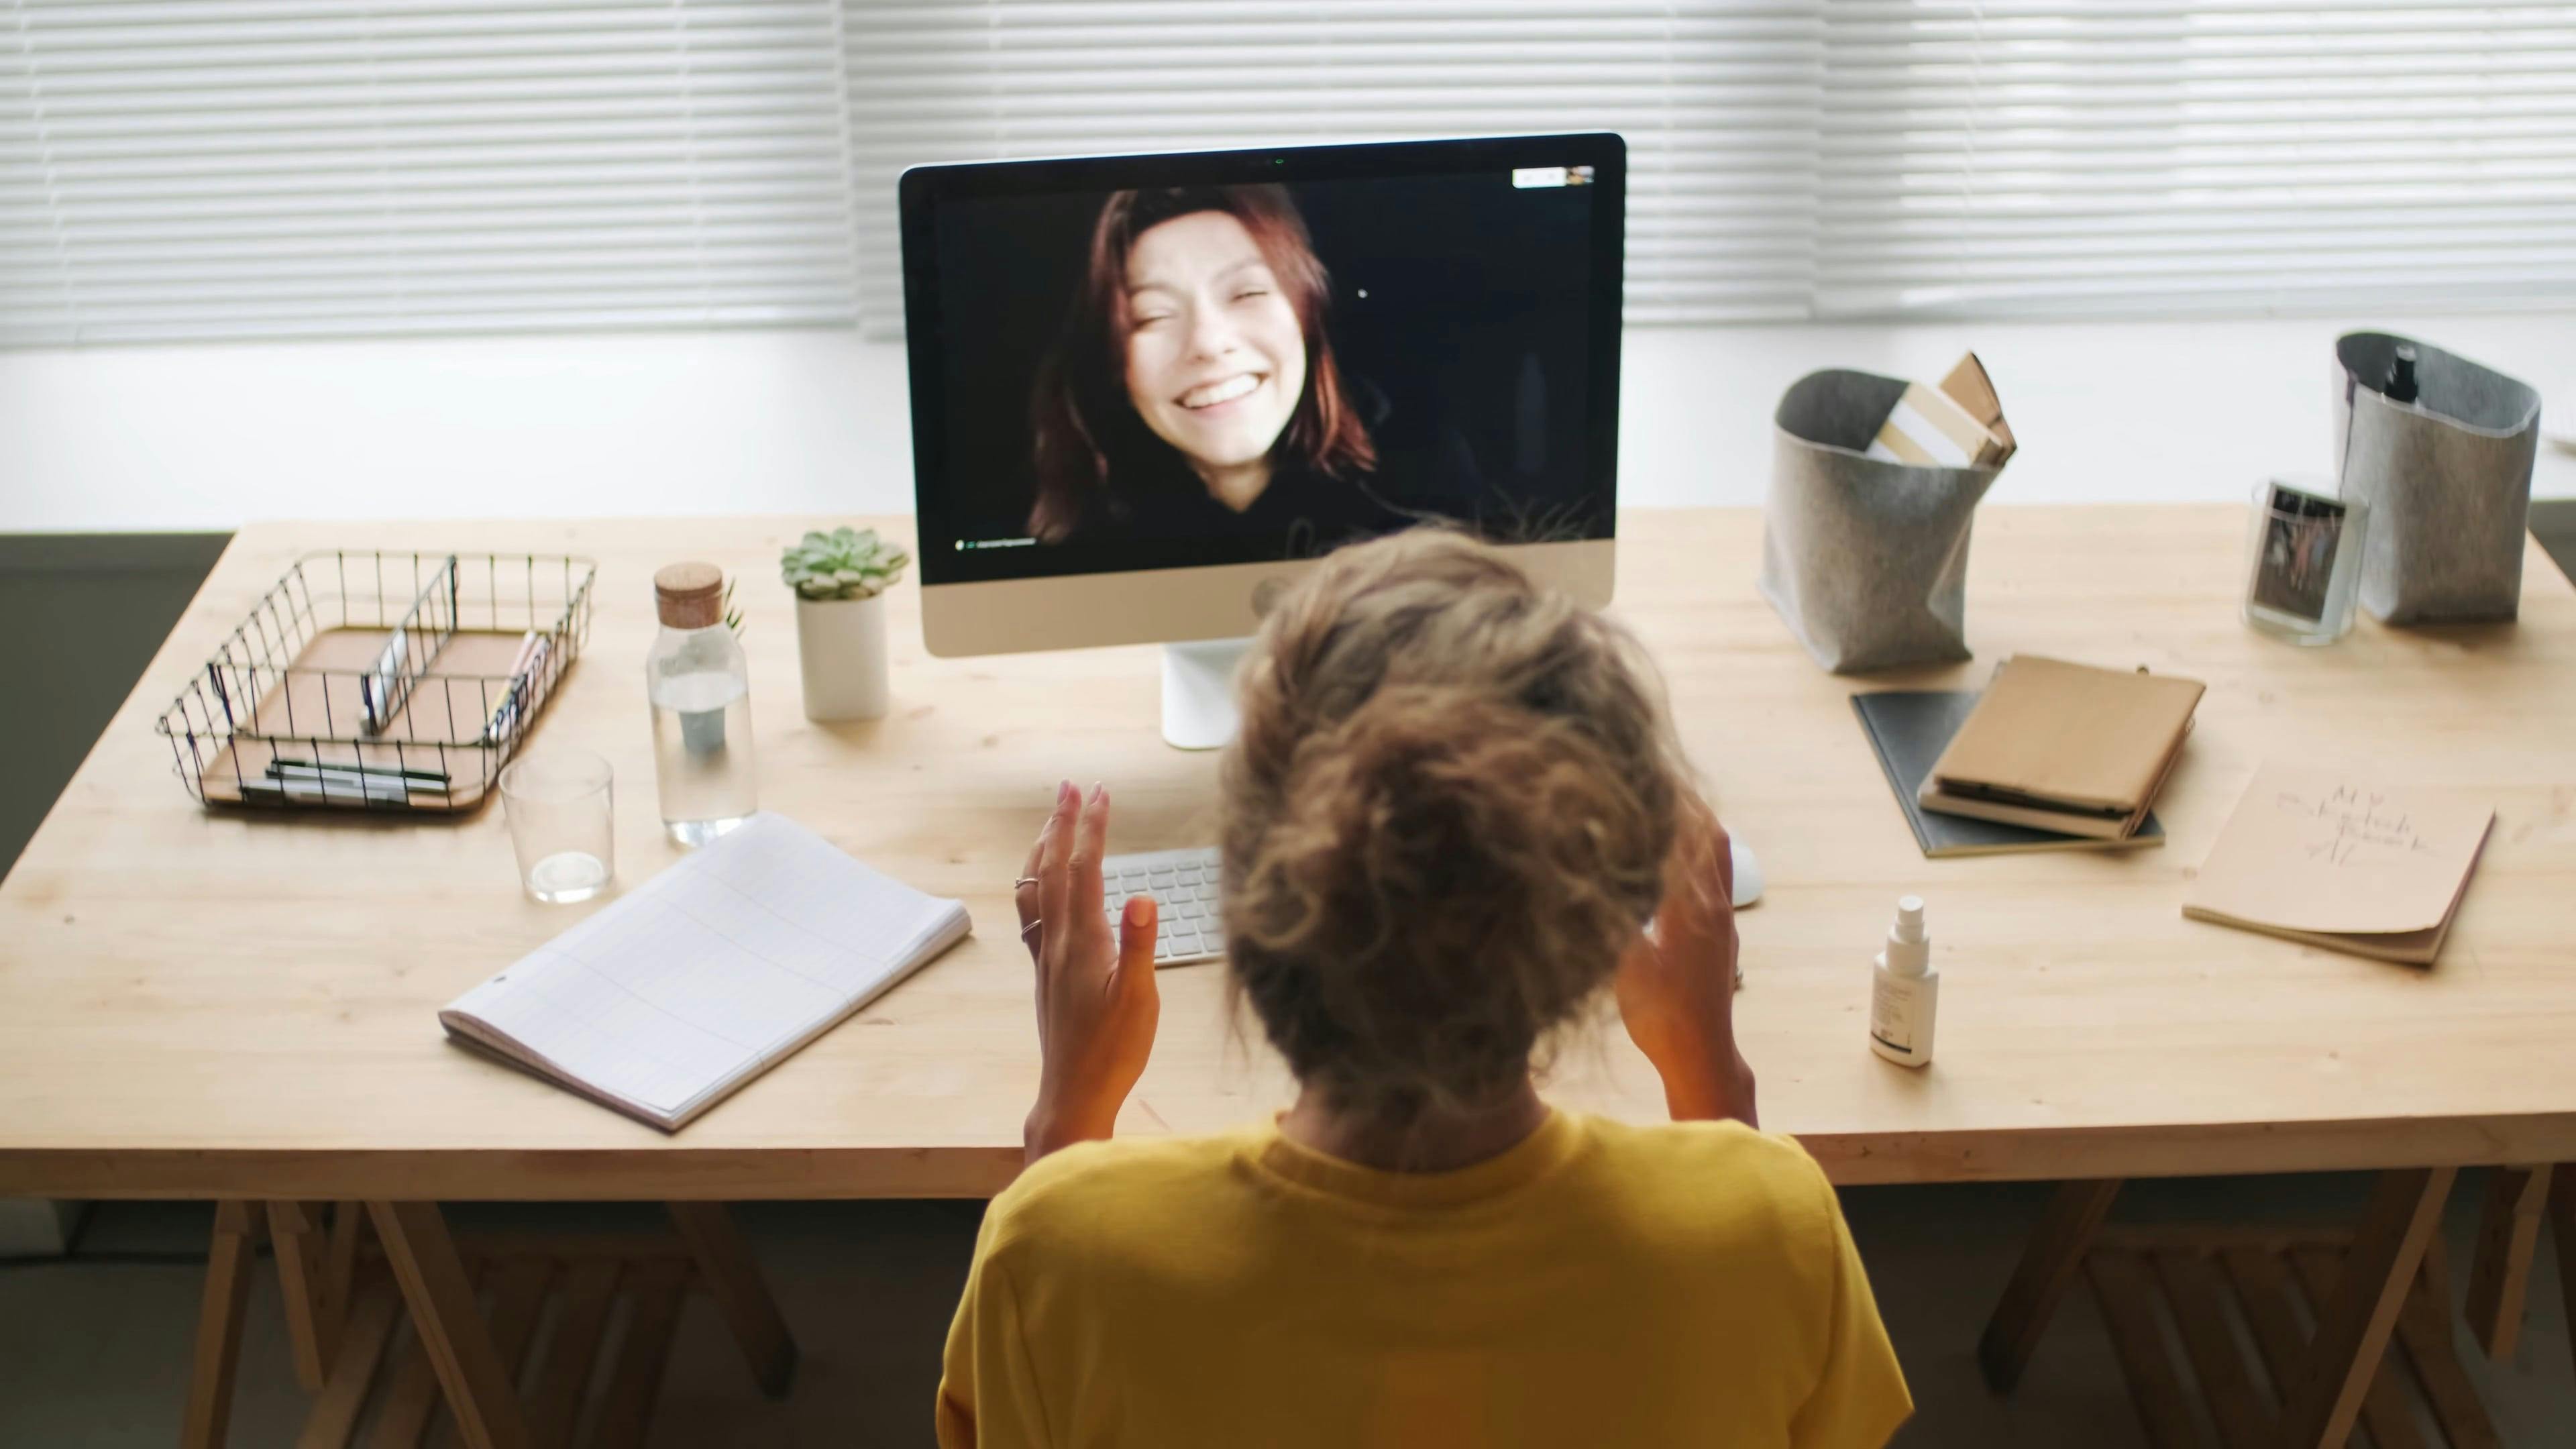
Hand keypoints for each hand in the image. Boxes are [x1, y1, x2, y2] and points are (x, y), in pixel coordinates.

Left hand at [1014, 780, 1160, 1161]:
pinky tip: (1041, 883)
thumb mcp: (1139, 1000)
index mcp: (1084, 941)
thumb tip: (1143, 896)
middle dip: (1063, 823)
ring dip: (1044, 848)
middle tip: (1070, 785)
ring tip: (1052, 820)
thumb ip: (1139, 946)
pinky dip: (1036, 882)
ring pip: (1036, 887)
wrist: (1073, 1091)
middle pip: (1053, 868)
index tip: (1100, 792)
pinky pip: (1033, 912)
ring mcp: (1047, 956)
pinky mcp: (1046, 971)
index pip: (1085, 869)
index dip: (1092, 827)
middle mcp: (1058, 941)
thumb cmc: (1113, 1050)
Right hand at [1614, 811, 1756, 1126]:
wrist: (1700, 1053)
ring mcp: (1723, 922)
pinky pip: (1715, 881)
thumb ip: (1614, 913)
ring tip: (1668, 814)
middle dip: (1689, 807)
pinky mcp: (1723, 938)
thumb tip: (1592, 872)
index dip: (1670, 804)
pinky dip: (1698, 860)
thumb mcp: (1626, 963)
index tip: (1647, 777)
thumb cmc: (1660, 1012)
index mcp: (1691, 905)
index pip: (1685, 837)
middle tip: (1660, 785)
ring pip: (1718, 860)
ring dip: (1698, 832)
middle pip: (1711, 837)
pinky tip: (1672, 867)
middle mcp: (1714, 906)